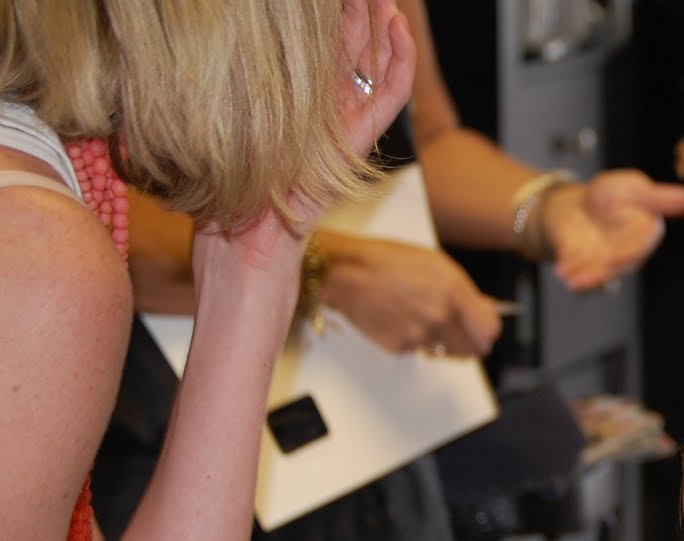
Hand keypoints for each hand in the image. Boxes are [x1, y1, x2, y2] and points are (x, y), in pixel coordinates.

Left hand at [190, 1, 417, 289]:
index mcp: (291, 121)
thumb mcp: (209, 151)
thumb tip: (182, 69)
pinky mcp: (351, 150)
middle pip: (345, 54)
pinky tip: (396, 27)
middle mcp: (319, 125)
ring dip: (377, 24)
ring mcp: (338, 137)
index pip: (315, 59)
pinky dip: (398, 64)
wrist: (243, 270)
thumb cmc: (222, 226)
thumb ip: (214, 116)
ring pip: (370, 67)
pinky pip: (387, 101)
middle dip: (352, 14)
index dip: (322, 23)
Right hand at [320, 235, 501, 355]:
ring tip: (417, 315)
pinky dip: (413, 340)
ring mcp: (420, 335)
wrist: (344, 272)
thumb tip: (487, 307)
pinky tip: (398, 318)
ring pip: (443, 351)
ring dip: (439, 340)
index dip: (487, 331)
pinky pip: (417, 350)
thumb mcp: (435, 263)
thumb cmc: (387, 261)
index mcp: (454, 292)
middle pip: (471, 350)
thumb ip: (465, 290)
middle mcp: (440, 317)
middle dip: (468, 341)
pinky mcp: (399, 347)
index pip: (488, 331)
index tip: (482, 330)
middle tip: (457, 330)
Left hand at [543, 170, 683, 290]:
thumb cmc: (609, 197)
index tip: (620, 251)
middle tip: (590, 268)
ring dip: (586, 276)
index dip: (630, 248)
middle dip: (603, 268)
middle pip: (619, 263)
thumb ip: (663, 199)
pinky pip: (579, 272)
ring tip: (570, 275)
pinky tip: (562, 271)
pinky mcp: (582, 265)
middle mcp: (627, 254)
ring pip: (599, 273)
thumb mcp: (635, 188)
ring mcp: (604, 264)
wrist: (574, 207)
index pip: (641, 243)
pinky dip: (571, 272)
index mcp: (645, 234)